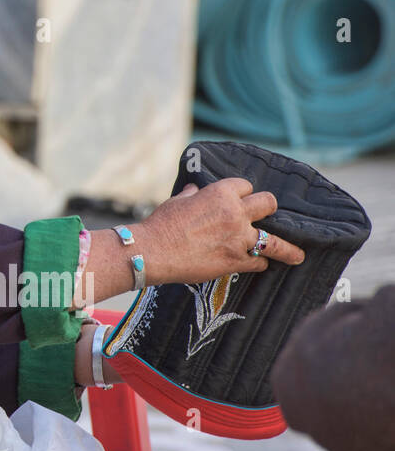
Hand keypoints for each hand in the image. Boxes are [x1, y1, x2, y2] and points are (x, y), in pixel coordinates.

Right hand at [131, 178, 304, 285]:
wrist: (153, 251)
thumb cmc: (160, 224)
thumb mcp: (177, 201)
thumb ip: (192, 195)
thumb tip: (195, 191)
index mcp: (219, 193)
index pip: (246, 185)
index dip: (243, 192)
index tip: (242, 198)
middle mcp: (235, 213)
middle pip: (268, 203)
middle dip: (269, 208)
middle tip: (269, 216)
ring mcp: (239, 238)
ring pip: (276, 241)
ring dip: (288, 248)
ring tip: (298, 255)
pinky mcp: (236, 261)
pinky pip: (259, 262)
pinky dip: (258, 263)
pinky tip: (258, 265)